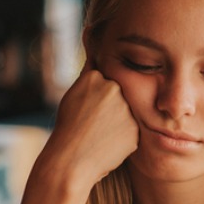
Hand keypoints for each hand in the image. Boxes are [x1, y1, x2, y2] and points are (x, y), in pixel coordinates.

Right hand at [40, 63, 138, 188]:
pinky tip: (108, 144)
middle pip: (119, 96)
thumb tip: (92, 40)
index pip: (106, 81)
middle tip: (93, 124)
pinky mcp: (136, 131)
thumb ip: (90, 74)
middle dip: (110, 109)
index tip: (88, 111)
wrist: (70, 162)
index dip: (96, 99)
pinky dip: (122, 138)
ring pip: (127, 114)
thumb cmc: (68, 128)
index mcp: (96, 77)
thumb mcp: (74, 93)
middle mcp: (114, 89)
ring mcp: (127, 110)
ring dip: (117, 123)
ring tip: (99, 135)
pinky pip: (132, 131)